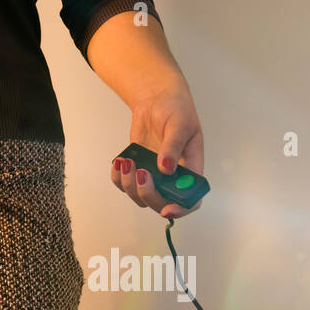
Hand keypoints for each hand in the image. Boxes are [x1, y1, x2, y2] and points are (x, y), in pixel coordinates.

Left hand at [112, 76, 204, 219]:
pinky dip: (118, 178)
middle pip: (162, 203)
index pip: (191, 200)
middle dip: (149, 194)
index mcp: (191, 169)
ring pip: (140, 197)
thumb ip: (173, 146)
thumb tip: (167, 168)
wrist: (157, 100)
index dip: (181, 209)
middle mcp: (173, 177)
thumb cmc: (176, 109)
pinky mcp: (138, 169)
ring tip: (127, 162)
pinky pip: (125, 184)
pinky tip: (119, 162)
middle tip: (141, 173)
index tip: (166, 209)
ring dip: (130, 185)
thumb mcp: (179, 124)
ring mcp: (155, 175)